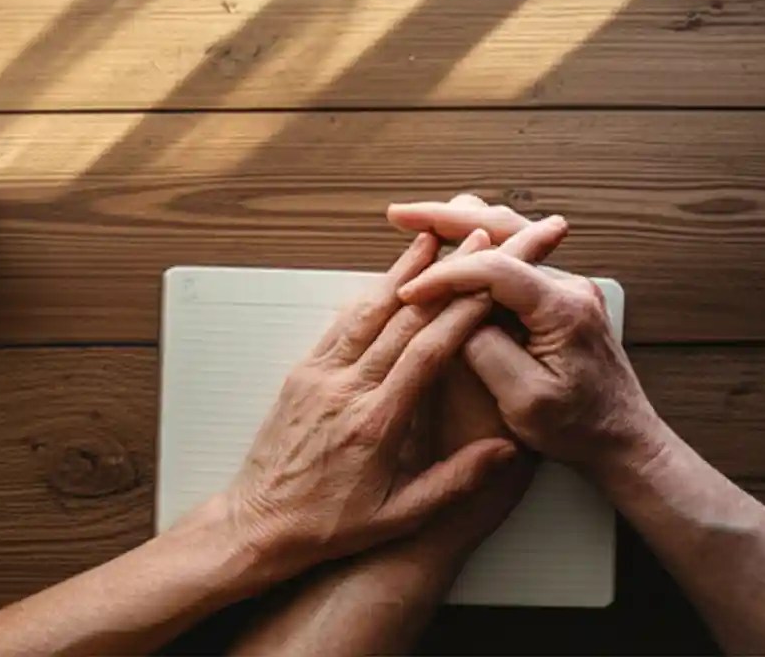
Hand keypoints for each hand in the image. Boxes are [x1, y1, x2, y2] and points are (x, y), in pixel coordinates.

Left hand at [220, 222, 566, 577]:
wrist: (260, 524)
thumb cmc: (329, 525)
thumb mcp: (400, 517)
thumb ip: (455, 481)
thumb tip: (505, 449)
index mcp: (376, 422)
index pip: (426, 351)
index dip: (460, 311)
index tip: (489, 282)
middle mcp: (345, 389)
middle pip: (401, 319)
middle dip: (442, 277)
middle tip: (471, 243)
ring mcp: (318, 376)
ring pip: (366, 311)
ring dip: (399, 272)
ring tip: (428, 240)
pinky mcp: (300, 374)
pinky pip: (338, 326)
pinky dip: (366, 297)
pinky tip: (383, 279)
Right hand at [389, 196, 660, 472]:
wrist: (624, 440)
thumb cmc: (580, 429)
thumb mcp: (524, 400)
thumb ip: (485, 352)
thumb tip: (448, 318)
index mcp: (564, 310)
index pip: (495, 269)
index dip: (445, 275)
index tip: (409, 293)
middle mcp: (570, 288)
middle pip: (504, 229)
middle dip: (447, 219)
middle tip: (400, 214)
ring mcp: (567, 289)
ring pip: (511, 234)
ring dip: (463, 224)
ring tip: (419, 220)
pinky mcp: (560, 299)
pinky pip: (516, 258)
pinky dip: (479, 247)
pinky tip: (451, 244)